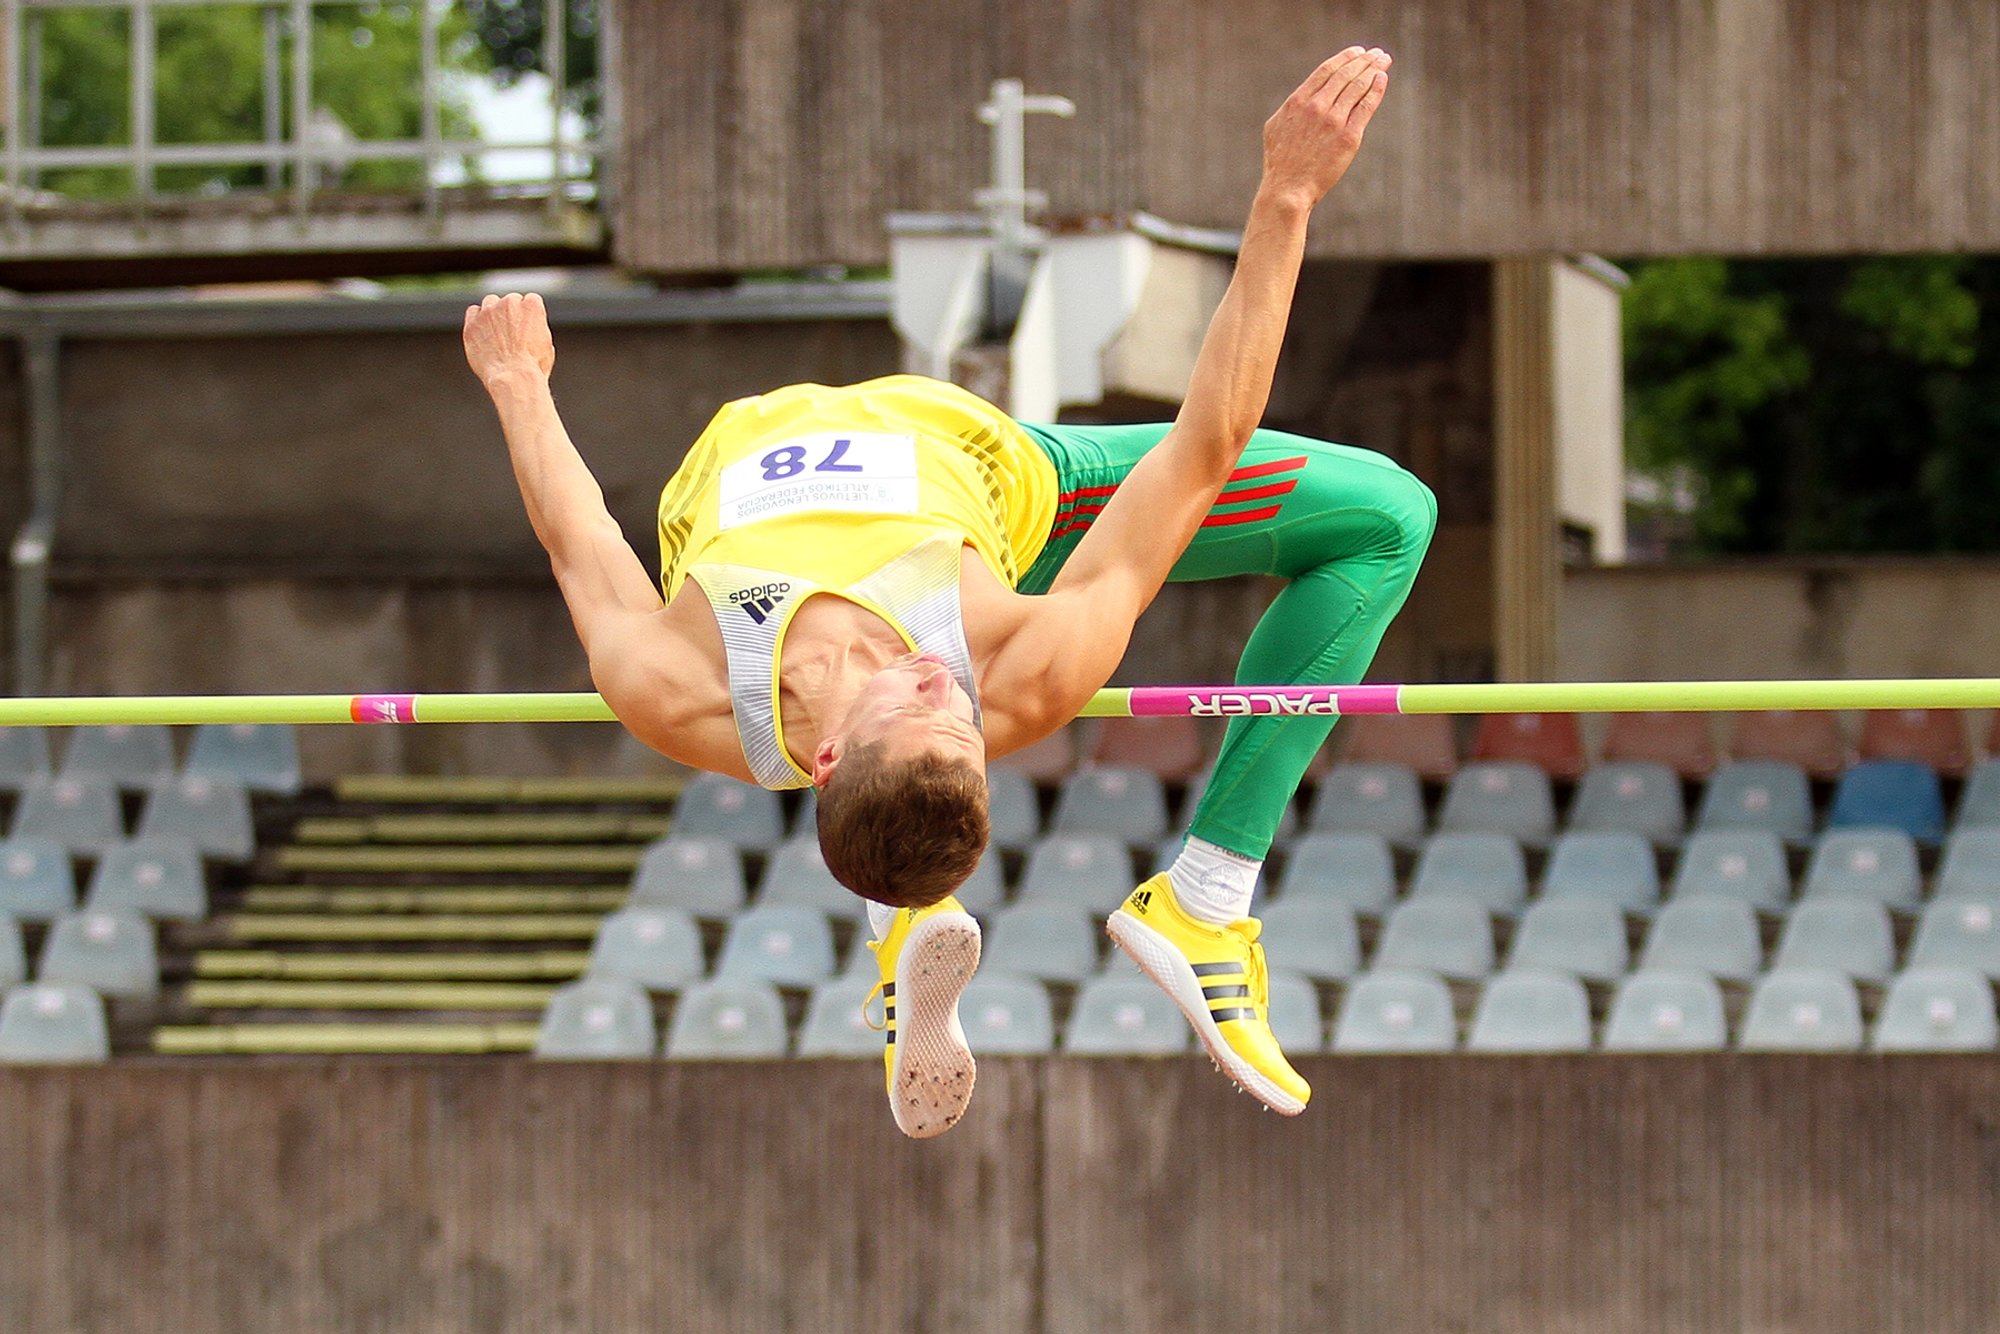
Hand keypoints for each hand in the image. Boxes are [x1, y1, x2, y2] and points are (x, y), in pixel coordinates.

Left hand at [463, 291, 555, 386]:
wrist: (513, 378)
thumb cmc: (534, 367)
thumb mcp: (546, 345)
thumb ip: (536, 329)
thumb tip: (530, 330)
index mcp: (532, 305)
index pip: (530, 300)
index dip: (529, 315)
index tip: (528, 327)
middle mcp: (509, 303)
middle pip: (510, 301)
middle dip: (511, 314)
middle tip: (512, 334)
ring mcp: (488, 312)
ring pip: (490, 303)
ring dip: (493, 314)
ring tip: (497, 334)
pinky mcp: (472, 324)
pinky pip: (473, 312)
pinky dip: (477, 320)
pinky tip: (482, 334)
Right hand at [1260, 47, 1390, 208]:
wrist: (1288, 189)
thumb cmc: (1280, 162)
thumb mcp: (1277, 127)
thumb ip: (1293, 108)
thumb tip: (1305, 96)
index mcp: (1298, 101)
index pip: (1326, 70)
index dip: (1345, 57)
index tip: (1358, 52)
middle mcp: (1316, 106)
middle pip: (1345, 74)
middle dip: (1364, 60)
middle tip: (1377, 53)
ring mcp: (1333, 121)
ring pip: (1358, 87)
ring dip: (1373, 69)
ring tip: (1384, 60)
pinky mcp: (1348, 137)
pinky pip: (1366, 106)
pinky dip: (1376, 90)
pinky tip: (1382, 79)